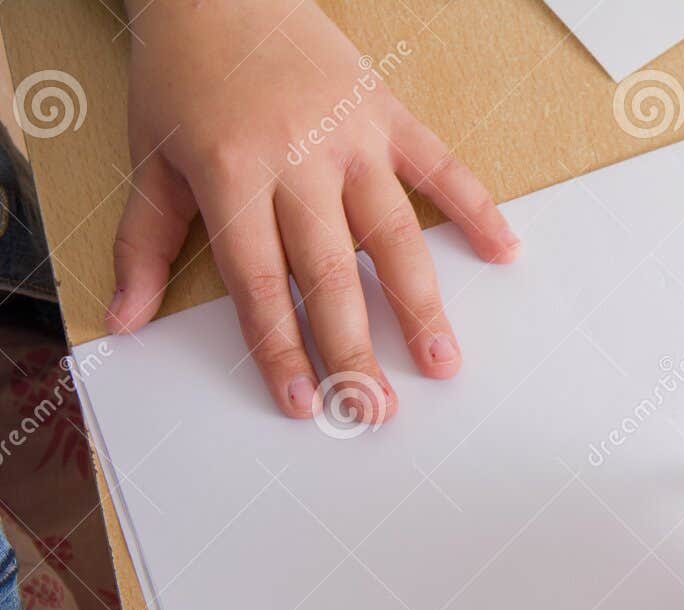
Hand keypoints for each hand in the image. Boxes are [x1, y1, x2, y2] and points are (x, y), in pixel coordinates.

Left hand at [111, 0, 519, 421]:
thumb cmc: (184, 74)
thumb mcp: (149, 157)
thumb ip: (142, 243)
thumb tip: (125, 317)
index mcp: (231, 172)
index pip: (261, 282)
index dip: (282, 347)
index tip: (304, 400)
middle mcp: (298, 159)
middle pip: (332, 273)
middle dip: (355, 348)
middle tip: (376, 408)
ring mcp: (352, 138)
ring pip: (393, 234)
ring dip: (422, 303)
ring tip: (444, 360)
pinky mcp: (389, 115)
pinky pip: (442, 168)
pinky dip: (477, 209)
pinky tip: (505, 251)